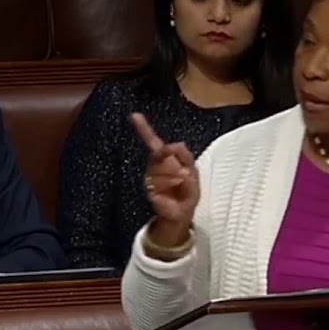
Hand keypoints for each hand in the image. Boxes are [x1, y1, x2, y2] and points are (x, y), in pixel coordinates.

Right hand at [131, 112, 199, 241]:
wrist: (182, 214)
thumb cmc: (187, 192)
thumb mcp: (193, 172)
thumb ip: (186, 157)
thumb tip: (178, 143)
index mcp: (164, 160)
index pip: (153, 142)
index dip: (144, 128)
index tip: (135, 115)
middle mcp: (154, 167)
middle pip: (161, 153)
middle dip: (175, 161)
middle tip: (184, 172)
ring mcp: (150, 179)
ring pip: (161, 168)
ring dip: (175, 175)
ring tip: (182, 183)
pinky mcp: (150, 191)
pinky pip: (160, 182)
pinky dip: (171, 184)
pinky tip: (176, 188)